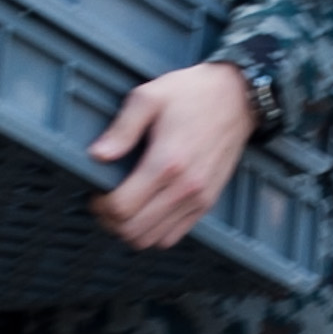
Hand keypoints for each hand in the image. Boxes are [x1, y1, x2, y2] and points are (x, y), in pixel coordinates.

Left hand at [88, 59, 259, 251]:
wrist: (237, 97)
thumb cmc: (191, 94)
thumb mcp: (149, 97)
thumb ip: (122, 128)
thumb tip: (98, 155)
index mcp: (166, 162)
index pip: (122, 207)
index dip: (100, 206)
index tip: (95, 194)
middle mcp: (184, 187)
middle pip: (134, 230)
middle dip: (110, 221)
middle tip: (104, 203)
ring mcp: (198, 199)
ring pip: (152, 239)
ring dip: (130, 230)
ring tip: (123, 209)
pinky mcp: (207, 203)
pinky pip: (173, 237)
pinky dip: (153, 232)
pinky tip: (146, 212)